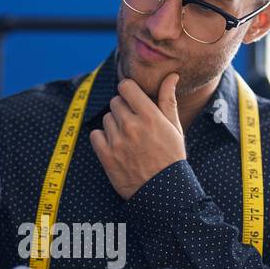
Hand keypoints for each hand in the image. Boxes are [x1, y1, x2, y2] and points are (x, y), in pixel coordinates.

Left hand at [89, 73, 184, 198]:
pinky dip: (102, 139)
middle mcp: (132, 126)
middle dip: (123, 109)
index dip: (128, 91)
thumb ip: (168, 100)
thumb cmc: (171, 158)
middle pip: (115, 102)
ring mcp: (117, 141)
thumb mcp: (175, 128)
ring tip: (127, 139)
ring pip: (106, 119)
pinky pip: (95, 135)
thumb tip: (171, 76)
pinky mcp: (106, 156)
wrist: (162, 192)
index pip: (126, 87)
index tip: (132, 99)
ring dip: (114, 125)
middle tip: (133, 124)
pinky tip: (115, 147)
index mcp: (150, 116)